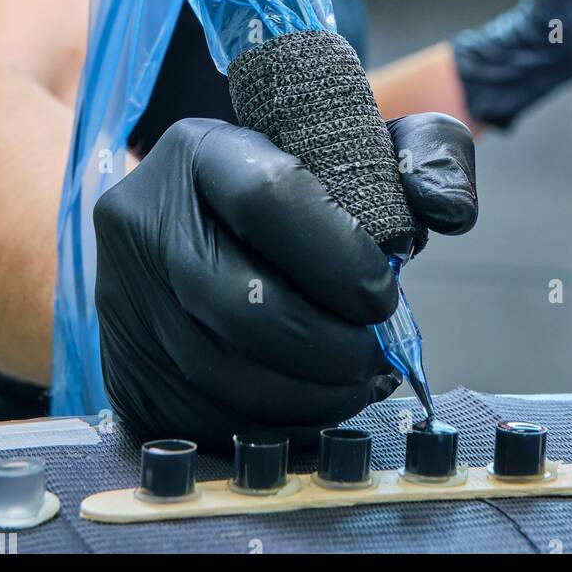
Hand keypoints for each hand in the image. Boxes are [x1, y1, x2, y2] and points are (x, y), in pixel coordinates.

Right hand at [94, 112, 475, 449]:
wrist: (191, 217)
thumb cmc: (291, 186)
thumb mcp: (351, 146)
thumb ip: (421, 158)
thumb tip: (448, 211)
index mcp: (200, 151)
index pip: (268, 200)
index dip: (339, 256)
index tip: (384, 292)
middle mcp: (144, 220)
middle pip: (238, 305)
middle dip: (328, 344)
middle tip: (377, 353)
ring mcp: (123, 298)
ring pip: (219, 373)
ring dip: (308, 396)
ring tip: (358, 381)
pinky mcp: (122, 365)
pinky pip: (201, 417)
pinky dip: (272, 425)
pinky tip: (316, 406)